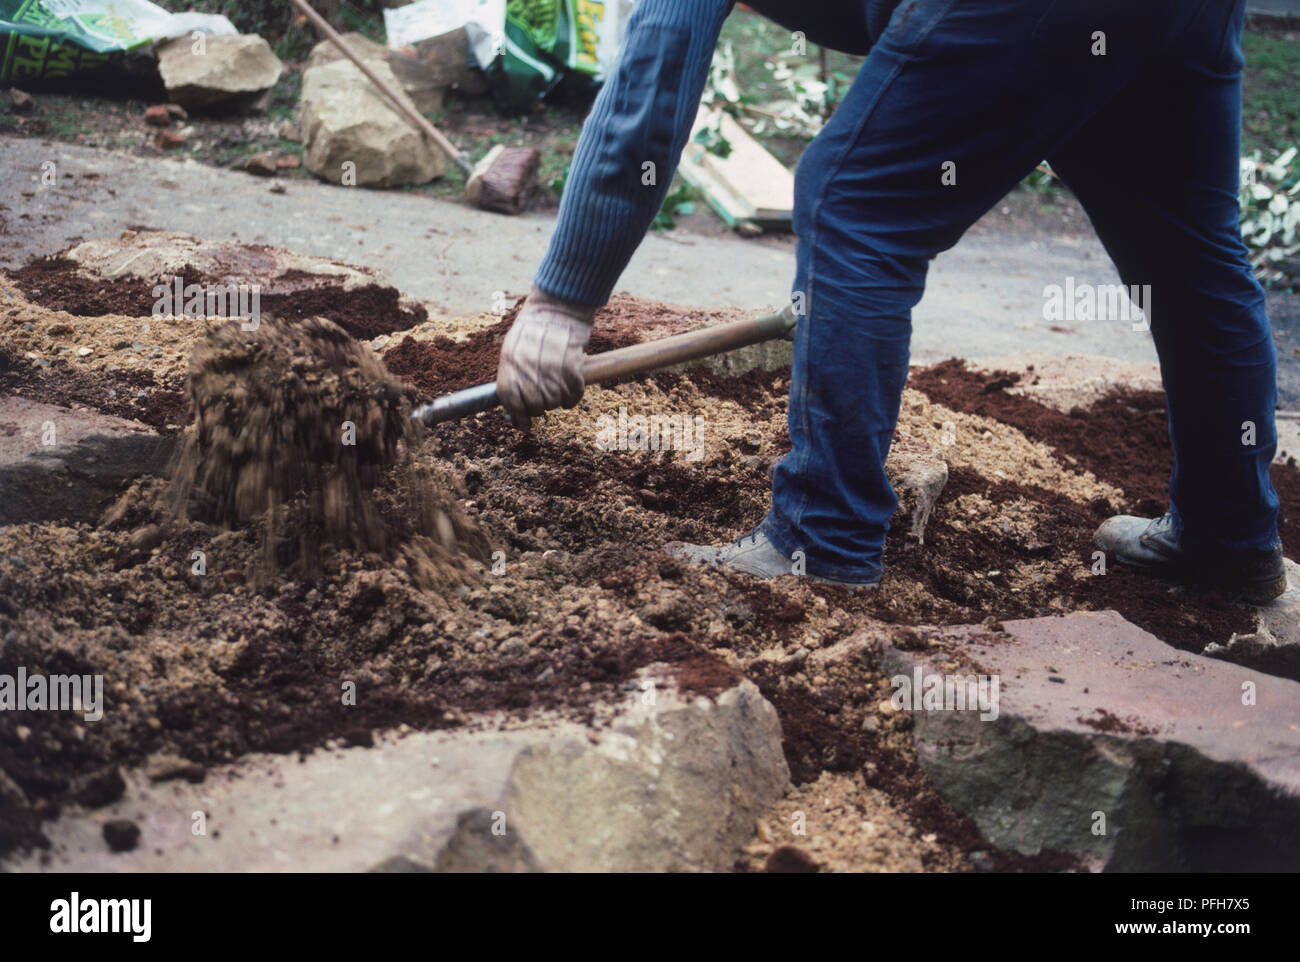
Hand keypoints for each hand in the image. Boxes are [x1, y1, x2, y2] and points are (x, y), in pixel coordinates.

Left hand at [496, 286, 595, 429]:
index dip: (517, 415)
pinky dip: (573, 398)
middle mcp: (528, 363)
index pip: (509, 397)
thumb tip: (513, 407)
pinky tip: (571, 394)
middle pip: (534, 403)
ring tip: (558, 393)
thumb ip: (513, 373)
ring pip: (554, 401)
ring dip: (557, 402)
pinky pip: (573, 392)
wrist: (560, 304)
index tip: (523, 425)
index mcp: (510, 358)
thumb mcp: (514, 345)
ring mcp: (550, 363)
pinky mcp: (572, 362)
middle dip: (539, 409)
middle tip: (544, 405)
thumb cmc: (537, 325)